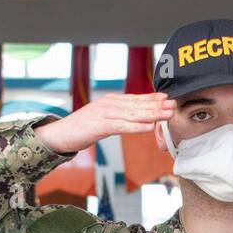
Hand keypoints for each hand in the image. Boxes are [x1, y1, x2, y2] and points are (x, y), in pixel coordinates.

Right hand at [34, 93, 175, 153]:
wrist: (58, 134)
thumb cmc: (79, 129)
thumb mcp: (100, 119)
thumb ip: (116, 117)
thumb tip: (132, 119)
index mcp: (110, 102)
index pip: (135, 98)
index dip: (152, 98)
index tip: (167, 98)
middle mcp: (109, 104)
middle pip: (137, 105)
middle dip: (157, 105)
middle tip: (174, 104)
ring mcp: (104, 114)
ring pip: (133, 114)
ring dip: (152, 114)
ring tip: (167, 114)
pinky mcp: (99, 126)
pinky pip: (121, 126)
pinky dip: (136, 127)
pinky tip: (148, 127)